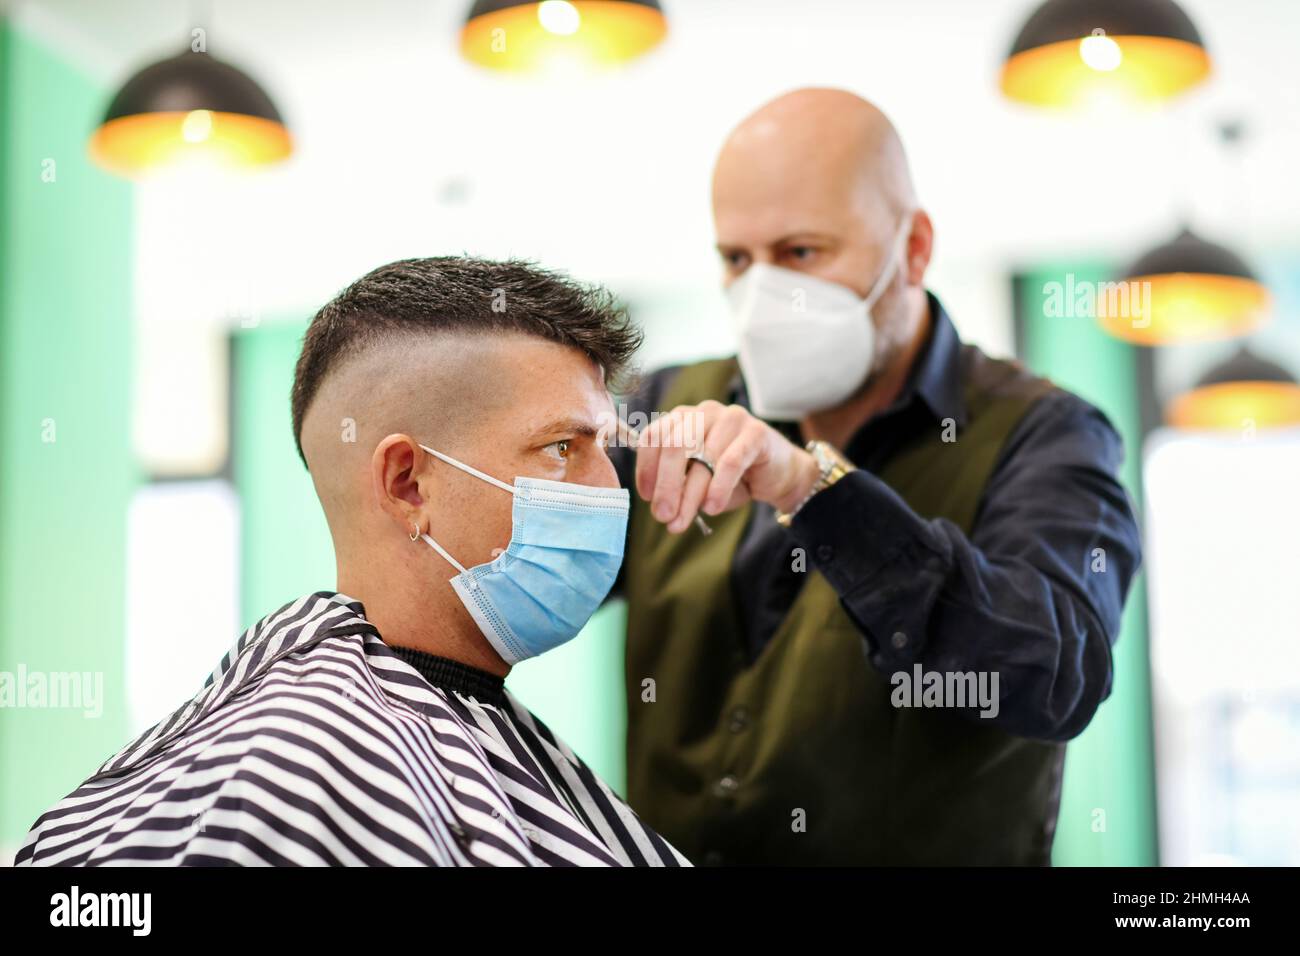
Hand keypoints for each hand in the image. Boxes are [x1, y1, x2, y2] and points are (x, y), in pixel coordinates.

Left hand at [634, 401, 819, 533]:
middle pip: (675, 445)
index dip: (646, 469)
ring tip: (683, 521)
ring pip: (702, 458)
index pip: (654, 436)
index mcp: (684, 418)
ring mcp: (731, 418)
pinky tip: (712, 508)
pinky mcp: (756, 432)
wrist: (779, 475)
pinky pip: (730, 462)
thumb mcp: (698, 480)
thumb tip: (659, 508)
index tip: (647, 499)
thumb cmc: (733, 477)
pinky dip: (718, 488)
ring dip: (690, 495)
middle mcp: (704, 412)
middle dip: (666, 485)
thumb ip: (677, 486)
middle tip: (663, 516)